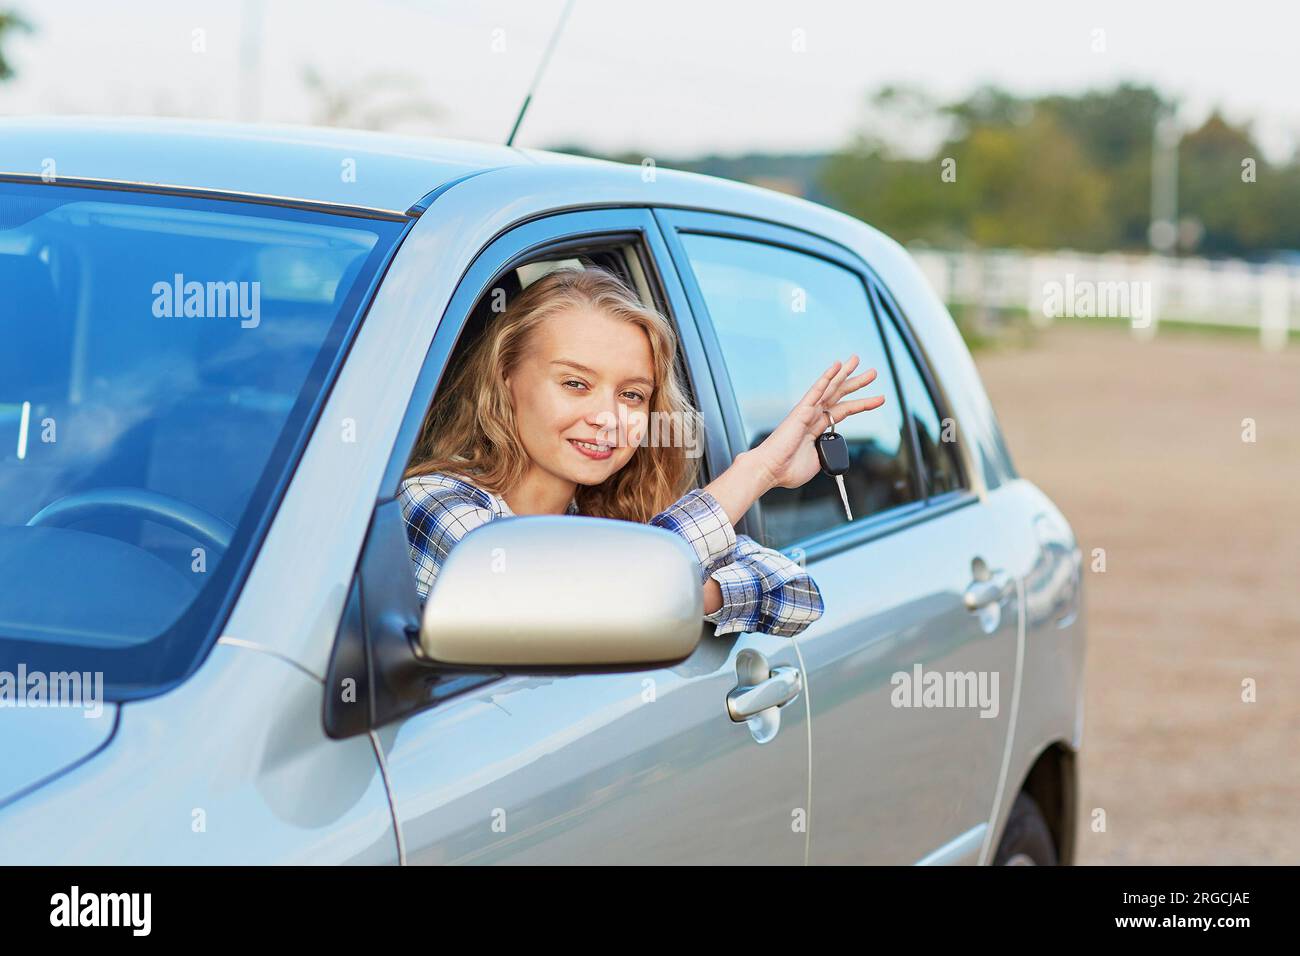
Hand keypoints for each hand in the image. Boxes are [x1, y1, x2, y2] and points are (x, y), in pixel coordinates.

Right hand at [748, 355, 885, 489]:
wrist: (771, 470)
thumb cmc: (788, 469)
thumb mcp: (817, 461)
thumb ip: (827, 452)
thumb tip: (834, 452)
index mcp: (816, 428)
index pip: (843, 410)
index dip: (861, 404)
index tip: (878, 398)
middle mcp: (813, 416)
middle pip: (839, 394)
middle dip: (856, 383)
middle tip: (872, 373)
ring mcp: (807, 412)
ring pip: (830, 388)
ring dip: (845, 374)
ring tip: (857, 360)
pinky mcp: (801, 411)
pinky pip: (816, 391)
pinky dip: (826, 377)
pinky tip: (837, 366)